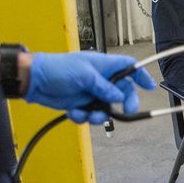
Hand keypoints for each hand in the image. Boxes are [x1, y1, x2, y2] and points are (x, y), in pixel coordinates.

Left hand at [24, 52, 154, 123]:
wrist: (34, 81)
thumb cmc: (56, 69)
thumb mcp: (84, 75)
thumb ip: (104, 87)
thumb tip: (118, 96)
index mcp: (102, 65)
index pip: (128, 67)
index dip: (140, 75)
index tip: (148, 86)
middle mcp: (98, 79)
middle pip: (121, 91)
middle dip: (124, 102)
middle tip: (125, 111)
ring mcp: (90, 92)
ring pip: (106, 107)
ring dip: (100, 114)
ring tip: (90, 115)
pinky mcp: (80, 103)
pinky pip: (89, 114)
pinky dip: (83, 117)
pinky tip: (73, 112)